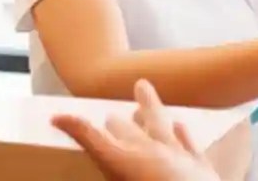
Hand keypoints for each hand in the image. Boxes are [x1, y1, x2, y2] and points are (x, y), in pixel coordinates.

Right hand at [51, 79, 220, 180]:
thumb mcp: (122, 180)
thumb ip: (113, 177)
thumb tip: (110, 173)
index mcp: (123, 164)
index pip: (91, 138)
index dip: (72, 125)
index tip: (57, 117)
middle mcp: (148, 152)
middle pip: (123, 128)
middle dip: (112, 121)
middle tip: (107, 117)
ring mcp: (177, 155)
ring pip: (159, 121)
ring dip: (148, 104)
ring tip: (143, 87)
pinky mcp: (200, 165)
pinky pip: (188, 141)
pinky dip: (181, 132)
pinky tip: (180, 124)